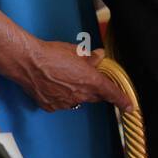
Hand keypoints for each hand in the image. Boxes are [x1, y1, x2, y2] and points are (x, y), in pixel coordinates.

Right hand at [17, 40, 131, 112]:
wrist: (27, 62)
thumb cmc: (52, 54)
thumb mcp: (76, 51)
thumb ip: (90, 57)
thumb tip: (99, 56)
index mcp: (90, 81)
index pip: (111, 93)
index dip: (122, 100)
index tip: (129, 107)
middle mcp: (80, 95)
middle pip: (95, 96)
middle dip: (97, 90)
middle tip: (90, 80)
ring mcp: (64, 103)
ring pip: (78, 100)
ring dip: (78, 92)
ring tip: (66, 78)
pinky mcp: (51, 106)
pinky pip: (62, 103)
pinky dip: (62, 96)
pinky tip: (54, 85)